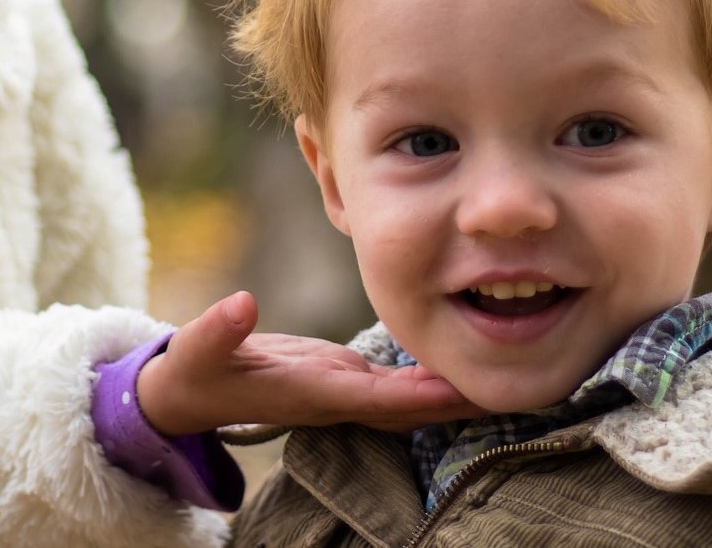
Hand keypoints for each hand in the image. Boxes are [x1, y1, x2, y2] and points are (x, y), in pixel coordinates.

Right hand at [134, 291, 482, 436]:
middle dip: (461, 400)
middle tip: (521, 383)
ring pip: (412, 397)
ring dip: (456, 388)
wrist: (191, 393)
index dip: (421, 396)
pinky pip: (401, 383)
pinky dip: (434, 375)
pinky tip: (467, 356)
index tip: (465, 384)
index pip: (377, 400)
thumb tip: (239, 303)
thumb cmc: (194, 372)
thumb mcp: (197, 349)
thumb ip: (215, 330)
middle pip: (413, 408)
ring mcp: (345, 390)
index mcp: (312, 394)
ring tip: (512, 368)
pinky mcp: (345, 376)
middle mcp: (338, 399)